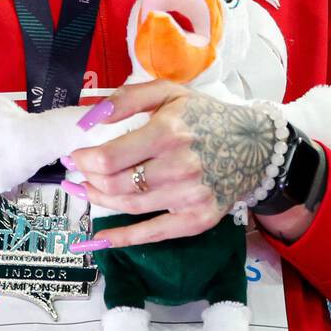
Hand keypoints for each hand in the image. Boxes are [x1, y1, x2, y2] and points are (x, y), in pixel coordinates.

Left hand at [63, 80, 282, 249]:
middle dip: (89, 179)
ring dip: (100, 201)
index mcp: (169, 132)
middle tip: (78, 173)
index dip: (84, 161)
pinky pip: (153, 234)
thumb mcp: (169, 92)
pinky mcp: (197, 219)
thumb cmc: (206, 116)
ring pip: (129, 207)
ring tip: (86, 191)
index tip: (74, 156)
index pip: (110, 158)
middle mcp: (179, 167)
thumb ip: (128, 99)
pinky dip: (124, 238)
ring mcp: (189, 197)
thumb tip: (92, 118)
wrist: (257, 146)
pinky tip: (102, 236)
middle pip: (116, 184)